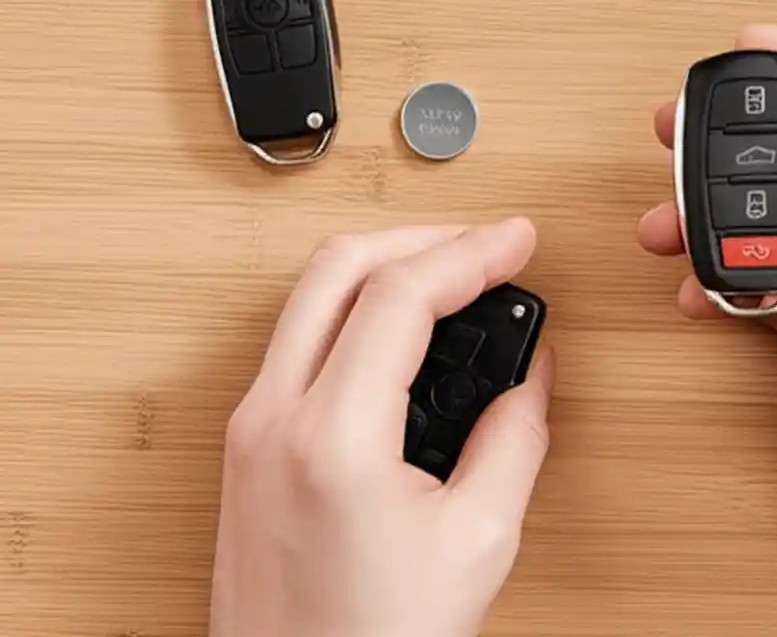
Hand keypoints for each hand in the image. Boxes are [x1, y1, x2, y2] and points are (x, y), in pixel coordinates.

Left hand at [209, 218, 553, 636]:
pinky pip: (298, 341)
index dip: (470, 253)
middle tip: (483, 247)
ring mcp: (249, 430)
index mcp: (332, 438)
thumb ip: (517, 437)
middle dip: (422, 238)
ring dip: (385, 269)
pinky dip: (356, 312)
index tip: (516, 242)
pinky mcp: (246, 447)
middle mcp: (272, 419)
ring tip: (452, 280)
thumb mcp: (480, 539)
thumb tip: (529, 373)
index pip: (400, 295)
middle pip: (338, 268)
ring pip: (309, 297)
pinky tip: (403, 331)